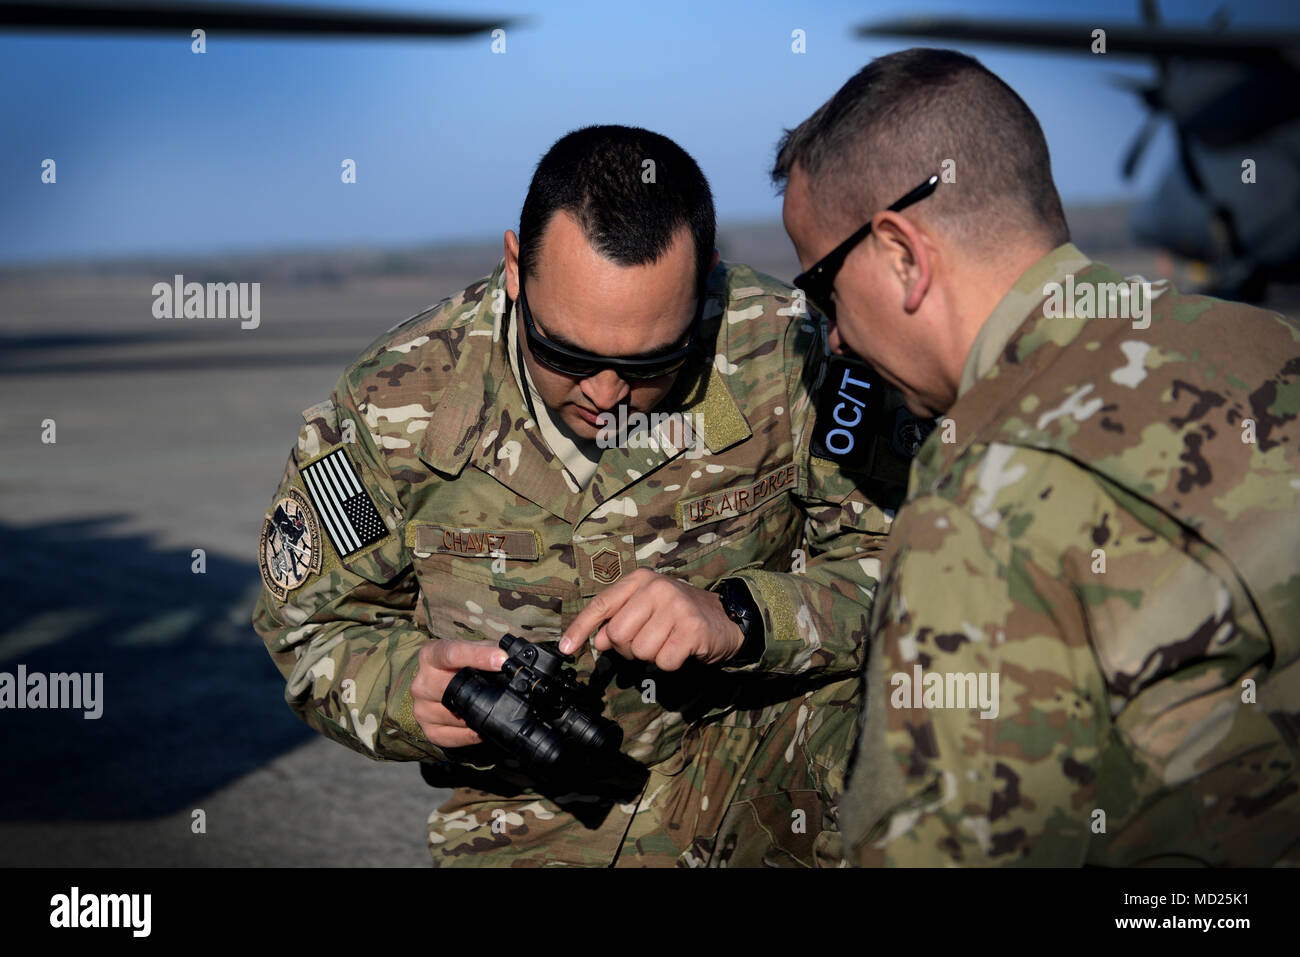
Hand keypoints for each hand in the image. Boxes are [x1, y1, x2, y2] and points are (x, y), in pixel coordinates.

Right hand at [410, 638, 505, 747]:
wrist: (432, 683)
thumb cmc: (457, 664)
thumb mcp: (469, 648)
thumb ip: (488, 648)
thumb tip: (512, 657)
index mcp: (431, 655)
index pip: (452, 654)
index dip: (479, 656)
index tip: (502, 660)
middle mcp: (422, 682)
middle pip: (449, 688)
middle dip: (480, 690)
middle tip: (507, 692)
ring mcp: (422, 708)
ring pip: (454, 715)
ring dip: (478, 713)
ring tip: (495, 708)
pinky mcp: (429, 730)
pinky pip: (452, 737)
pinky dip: (471, 734)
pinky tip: (482, 728)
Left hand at [559, 569, 745, 670]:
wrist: (726, 618)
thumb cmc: (679, 615)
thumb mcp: (647, 609)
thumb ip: (620, 621)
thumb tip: (599, 642)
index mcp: (641, 580)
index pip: (602, 605)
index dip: (581, 628)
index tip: (566, 648)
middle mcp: (657, 588)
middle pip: (619, 635)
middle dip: (628, 648)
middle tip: (649, 641)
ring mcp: (676, 606)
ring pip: (640, 651)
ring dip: (652, 656)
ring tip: (668, 642)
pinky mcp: (692, 628)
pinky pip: (664, 662)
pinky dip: (670, 664)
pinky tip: (682, 650)